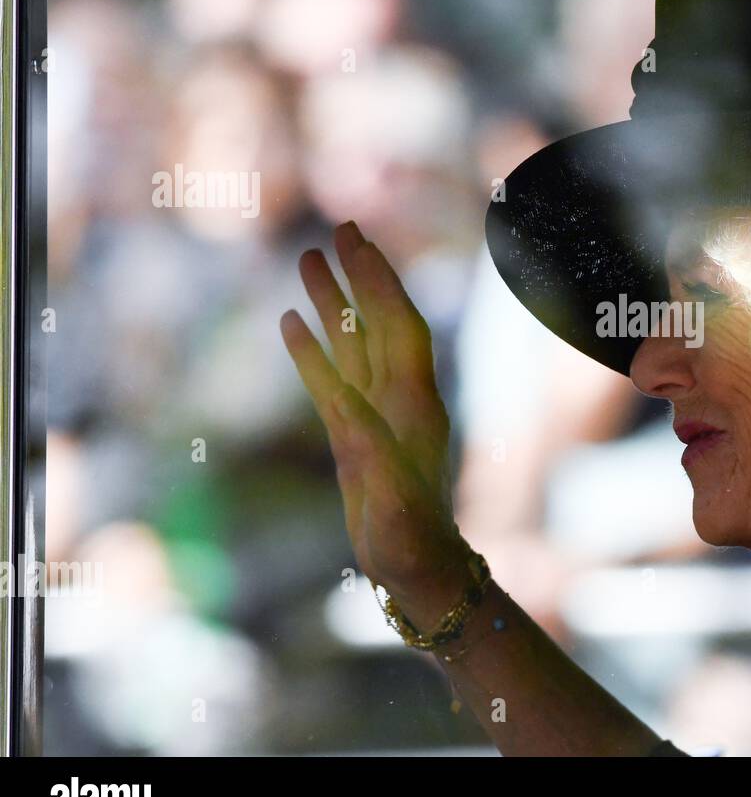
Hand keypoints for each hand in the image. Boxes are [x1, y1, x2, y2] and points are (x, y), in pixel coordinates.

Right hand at [280, 222, 463, 603]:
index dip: (381, 284)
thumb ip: (373, 451)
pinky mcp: (353, 431)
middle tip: (341, 230)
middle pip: (379, 322)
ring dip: (333, 301)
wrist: (414, 566)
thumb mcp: (394, 498)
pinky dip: (311, 348)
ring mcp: (375, 411)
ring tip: (308, 260)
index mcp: (415, 403)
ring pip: (352, 342)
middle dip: (362, 276)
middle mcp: (399, 397)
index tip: (359, 244)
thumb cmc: (409, 539)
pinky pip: (330, 378)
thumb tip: (347, 405)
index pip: (399, 327)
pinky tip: (288, 323)